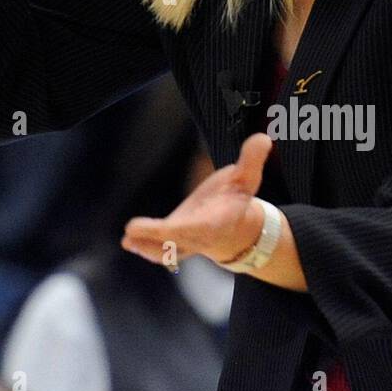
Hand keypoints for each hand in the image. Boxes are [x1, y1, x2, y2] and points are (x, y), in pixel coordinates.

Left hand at [121, 133, 273, 271]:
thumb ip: (251, 159)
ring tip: (127, 240)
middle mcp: (200, 237)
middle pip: (178, 241)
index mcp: (217, 222)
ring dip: (148, 247)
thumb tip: (264, 138)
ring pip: (166, 251)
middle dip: (157, 239)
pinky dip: (145, 247)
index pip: (198, 227)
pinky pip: (159, 251)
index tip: (167, 227)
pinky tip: (128, 240)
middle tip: (130, 233)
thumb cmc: (236, 199)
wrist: (234, 228)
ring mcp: (185, 243)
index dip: (182, 229)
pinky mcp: (173, 241)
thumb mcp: (247, 178)